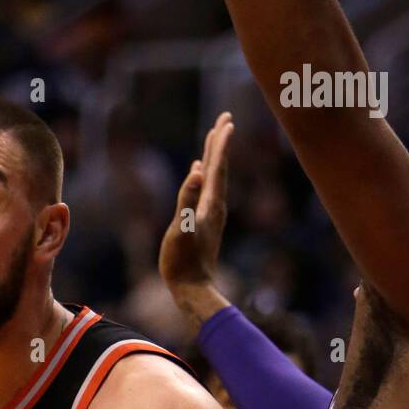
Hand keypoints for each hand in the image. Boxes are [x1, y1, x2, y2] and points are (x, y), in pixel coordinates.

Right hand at [159, 111, 234, 324]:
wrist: (193, 289)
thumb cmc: (183, 262)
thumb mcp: (181, 229)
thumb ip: (187, 200)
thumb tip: (196, 172)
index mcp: (210, 204)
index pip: (217, 167)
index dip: (221, 144)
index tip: (227, 121)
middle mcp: (214, 206)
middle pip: (218, 168)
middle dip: (220, 143)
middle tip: (225, 119)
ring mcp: (211, 215)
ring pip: (214, 179)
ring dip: (214, 158)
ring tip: (214, 140)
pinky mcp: (205, 224)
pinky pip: (207, 191)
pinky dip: (206, 177)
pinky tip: (200, 176)